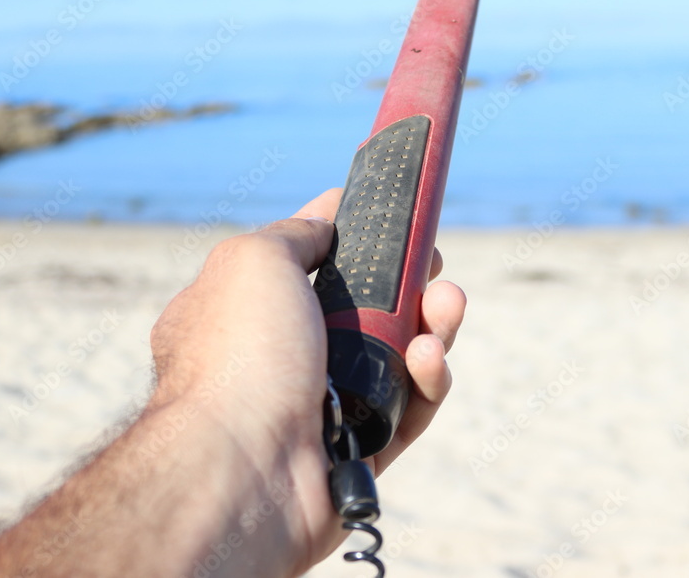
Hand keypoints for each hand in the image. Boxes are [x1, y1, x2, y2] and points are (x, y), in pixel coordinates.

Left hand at [148, 188, 465, 574]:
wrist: (246, 469)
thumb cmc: (241, 357)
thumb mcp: (254, 260)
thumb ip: (296, 233)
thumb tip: (326, 223)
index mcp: (242, 315)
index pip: (306, 265)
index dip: (350, 238)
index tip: (390, 219)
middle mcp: (280, 361)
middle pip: (363, 311)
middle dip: (406, 283)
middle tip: (435, 263)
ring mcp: (322, 407)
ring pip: (395, 358)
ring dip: (430, 325)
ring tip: (447, 304)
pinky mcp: (361, 450)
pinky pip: (408, 408)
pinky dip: (426, 379)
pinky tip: (429, 357)